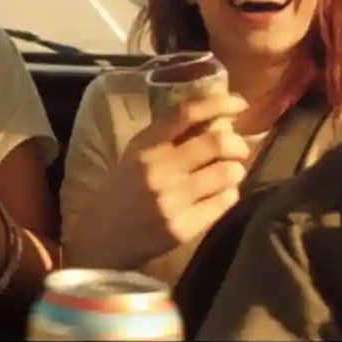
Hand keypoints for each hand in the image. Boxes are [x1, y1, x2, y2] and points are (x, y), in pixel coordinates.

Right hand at [65, 93, 250, 270]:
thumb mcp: (138, 154)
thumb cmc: (124, 190)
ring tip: (229, 174)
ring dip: (236, 170)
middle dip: (237, 143)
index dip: (219, 103)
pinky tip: (219, 195)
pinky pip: (224, 202)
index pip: (186, 113)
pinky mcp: (183, 227)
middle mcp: (158, 169)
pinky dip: (229, 194)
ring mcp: (172, 200)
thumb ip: (171, 136)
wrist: (102, 238)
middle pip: (216, 142)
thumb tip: (219, 118)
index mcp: (145, 145)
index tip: (239, 104)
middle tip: (239, 149)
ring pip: (227, 173)